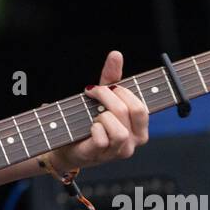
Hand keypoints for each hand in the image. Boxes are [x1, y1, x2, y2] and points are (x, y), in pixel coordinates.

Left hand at [40, 50, 148, 177]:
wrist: (68, 144)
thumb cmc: (90, 120)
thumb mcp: (103, 97)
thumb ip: (112, 76)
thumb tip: (116, 54)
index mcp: (140, 128)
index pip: (141, 107)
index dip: (121, 92)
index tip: (106, 87)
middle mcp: (134, 141)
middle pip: (130, 112)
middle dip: (108, 96)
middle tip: (92, 92)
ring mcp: (118, 151)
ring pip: (119, 129)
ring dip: (101, 115)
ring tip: (93, 115)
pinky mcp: (101, 155)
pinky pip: (102, 139)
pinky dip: (93, 129)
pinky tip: (89, 127)